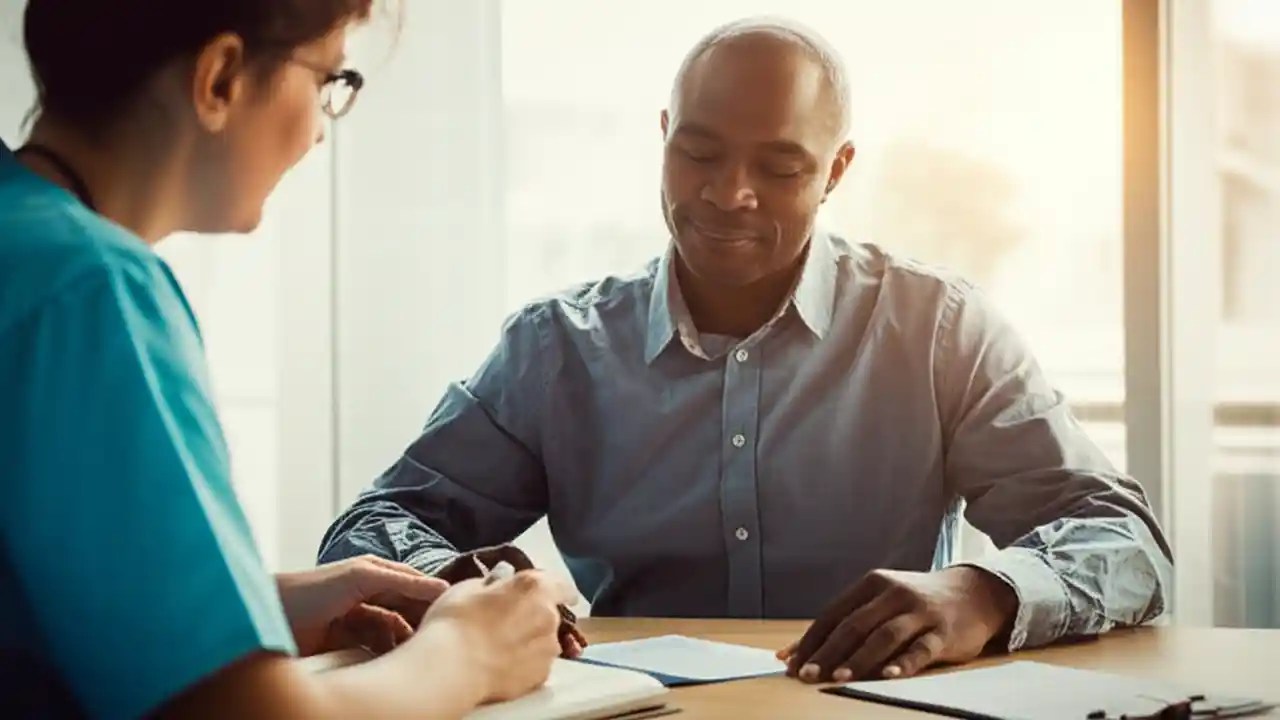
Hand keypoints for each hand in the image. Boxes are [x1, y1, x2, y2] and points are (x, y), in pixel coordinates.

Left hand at [275, 555, 448, 656]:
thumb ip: (404, 581)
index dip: (434, 596)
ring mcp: (358, 618)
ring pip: (392, 631)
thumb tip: (443, 587)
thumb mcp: (364, 577)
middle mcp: (369, 593)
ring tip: (413, 651)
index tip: (454, 611)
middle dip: (420, 620)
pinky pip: (374, 648)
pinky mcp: (346, 642)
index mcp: (375, 572)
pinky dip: (384, 653)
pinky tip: (391, 659)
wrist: (271, 616)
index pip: (416, 583)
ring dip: (402, 640)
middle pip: (406, 608)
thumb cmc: (314, 588)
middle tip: (436, 636)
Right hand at [436, 545, 588, 657]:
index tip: (551, 592)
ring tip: (502, 648)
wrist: (452, 667)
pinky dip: (525, 663)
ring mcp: (548, 649)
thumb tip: (503, 578)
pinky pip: (537, 664)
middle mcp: (549, 616)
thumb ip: (494, 583)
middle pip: (550, 614)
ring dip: (531, 641)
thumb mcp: (468, 588)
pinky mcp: (541, 676)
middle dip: (534, 617)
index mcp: (534, 588)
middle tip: (507, 622)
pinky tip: (503, 665)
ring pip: (545, 641)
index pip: (561, 585)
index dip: (556, 589)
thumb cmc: (456, 621)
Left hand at [780, 567, 1017, 682]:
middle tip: (807, 676)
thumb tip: (791, 654)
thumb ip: (843, 625)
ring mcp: (920, 611)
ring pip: (884, 635)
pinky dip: (904, 662)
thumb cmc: (913, 604)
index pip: (833, 614)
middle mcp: (893, 594)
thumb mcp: (879, 605)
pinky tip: (889, 675)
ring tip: (839, 678)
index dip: (811, 640)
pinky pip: (922, 648)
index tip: (791, 664)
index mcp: (871, 585)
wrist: (973, 593)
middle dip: (828, 652)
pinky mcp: (944, 631)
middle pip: (854, 625)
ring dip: (859, 658)